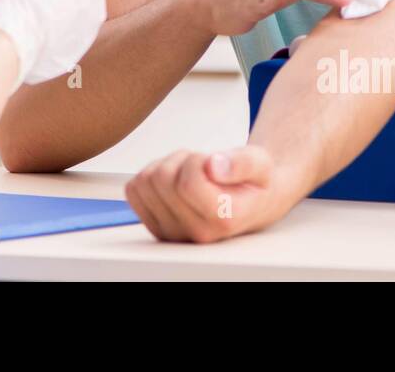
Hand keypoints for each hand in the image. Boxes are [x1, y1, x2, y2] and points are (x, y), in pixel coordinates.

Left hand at [124, 145, 301, 242]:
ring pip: (146, 181)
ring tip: (193, 173)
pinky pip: (134, 190)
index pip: (187, 183)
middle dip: (182, 160)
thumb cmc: (254, 182)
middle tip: (204, 166)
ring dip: (167, 165)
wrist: (251, 201)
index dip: (197, 160)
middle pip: (162, 179)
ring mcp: (171, 233)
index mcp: (222, 220)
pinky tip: (176, 180)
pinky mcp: (154, 225)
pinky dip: (151, 174)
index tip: (213, 162)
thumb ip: (241, 163)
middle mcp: (194, 234)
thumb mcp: (260, 164)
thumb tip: (213, 166)